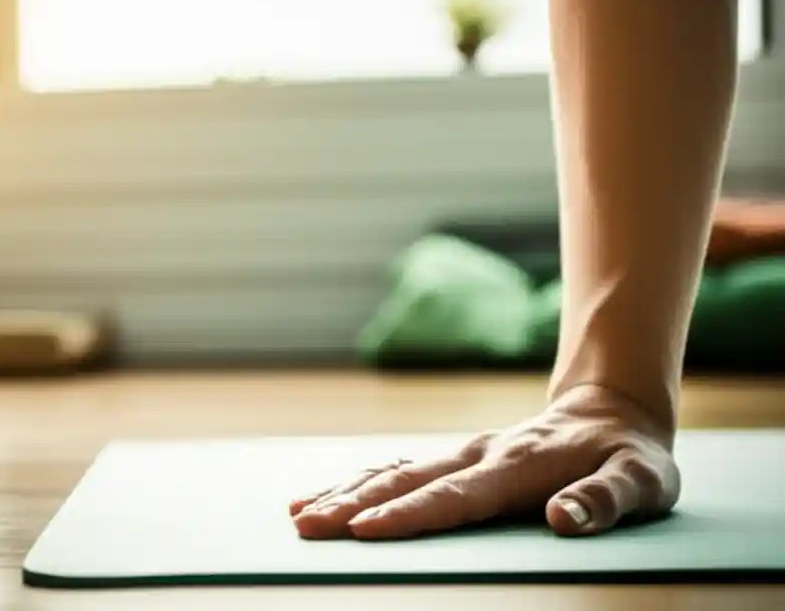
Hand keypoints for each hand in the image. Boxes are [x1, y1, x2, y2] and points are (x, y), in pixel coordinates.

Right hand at [288, 384, 679, 538]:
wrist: (609, 411)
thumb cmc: (628, 458)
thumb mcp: (642, 481)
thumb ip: (606, 500)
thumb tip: (564, 520)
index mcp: (518, 466)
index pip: (456, 495)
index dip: (410, 515)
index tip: (365, 530)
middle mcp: (477, 455)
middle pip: (406, 482)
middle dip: (353, 505)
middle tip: (309, 527)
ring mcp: (460, 454)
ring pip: (391, 473)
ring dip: (344, 493)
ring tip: (298, 516)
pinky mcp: (451, 458)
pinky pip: (395, 471)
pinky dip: (354, 483)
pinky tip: (318, 498)